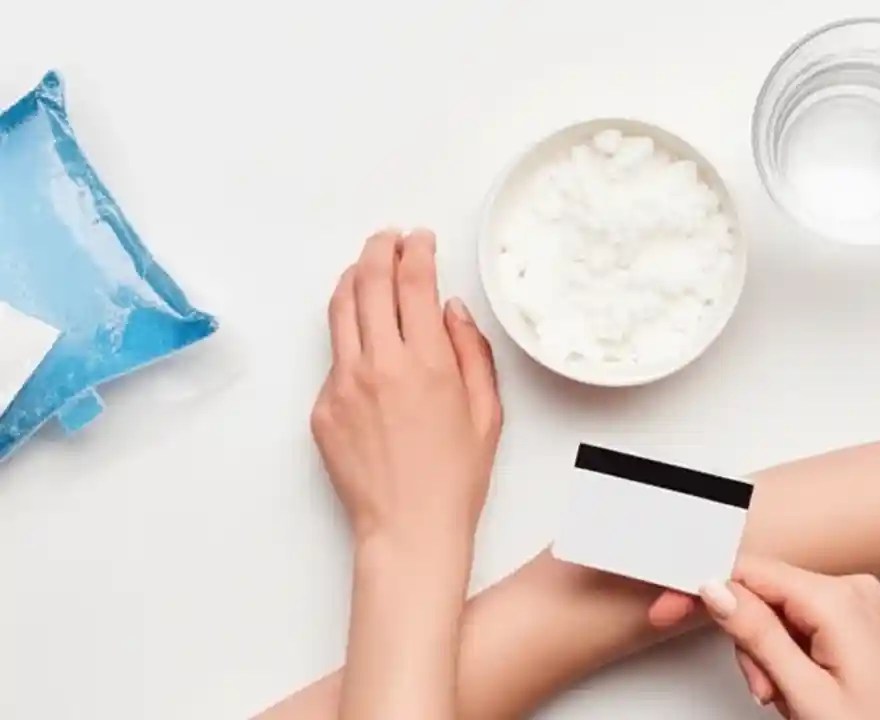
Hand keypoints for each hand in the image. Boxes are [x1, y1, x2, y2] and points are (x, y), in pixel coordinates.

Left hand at [310, 228, 501, 545]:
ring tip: (366, 270)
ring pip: (339, 310)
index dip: (416, 251)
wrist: (409, 528)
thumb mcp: (487, 412)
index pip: (414, 283)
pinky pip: (334, 357)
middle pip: (368, 282)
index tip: (420, 240)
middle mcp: (380, 365)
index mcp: (427, 363)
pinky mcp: (323, 408)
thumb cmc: (454, 479)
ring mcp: (344, 385)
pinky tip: (365, 341)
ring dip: (353, 279)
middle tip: (389, 240)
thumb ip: (471, 351)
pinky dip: (349, 336)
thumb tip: (451, 310)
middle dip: (379, 250)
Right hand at [698, 557, 879, 718]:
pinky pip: (804, 625)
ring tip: (788, 699)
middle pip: (765, 594)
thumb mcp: (807, 692)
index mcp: (838, 599)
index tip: (670, 609)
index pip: (750, 571)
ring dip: (771, 657)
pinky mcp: (859, 624)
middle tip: (760, 687)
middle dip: (750, 642)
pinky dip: (792, 658)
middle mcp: (851, 591)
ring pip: (781, 614)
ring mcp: (858, 606)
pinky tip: (801, 688)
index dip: (705, 590)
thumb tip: (717, 590)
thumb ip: (758, 637)